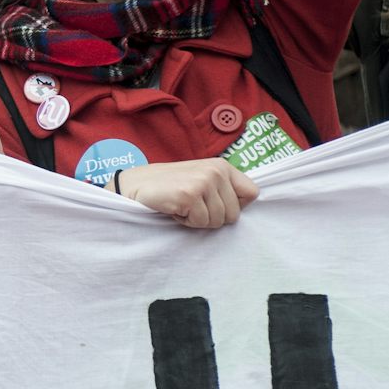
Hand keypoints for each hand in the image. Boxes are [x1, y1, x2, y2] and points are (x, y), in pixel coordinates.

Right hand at [114, 159, 259, 228]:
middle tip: (193, 205)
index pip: (252, 193)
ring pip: (217, 221)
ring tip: (182, 205)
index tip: (215, 204)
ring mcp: (203, 182)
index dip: (236, 205)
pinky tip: (175, 208)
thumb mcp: (202, 179)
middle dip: (213, 217)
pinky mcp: (190, 195)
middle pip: (234, 214)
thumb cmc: (170, 186)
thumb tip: (247, 205)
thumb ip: (223, 188)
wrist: (136, 185)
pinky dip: (186, 221)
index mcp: (222, 166)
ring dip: (198, 220)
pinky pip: (200, 223)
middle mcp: (216, 171)